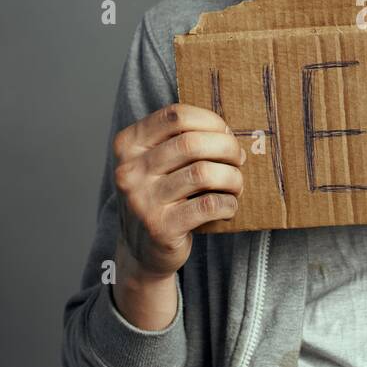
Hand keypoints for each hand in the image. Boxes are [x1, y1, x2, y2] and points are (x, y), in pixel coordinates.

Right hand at [112, 103, 245, 277]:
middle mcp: (129, 171)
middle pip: (192, 142)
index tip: (226, 133)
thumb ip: (179, 140)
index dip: (210, 121)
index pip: (175, 115)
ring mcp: (142, 200)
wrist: (141, 250)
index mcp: (128, 145)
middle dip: (227, 147)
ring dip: (232, 177)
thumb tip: (228, 132)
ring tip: (235, 185)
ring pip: (203, 173)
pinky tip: (228, 206)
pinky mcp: (160, 228)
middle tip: (238, 159)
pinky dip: (228, 203)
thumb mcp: (156, 163)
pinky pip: (209, 205)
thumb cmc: (160, 196)